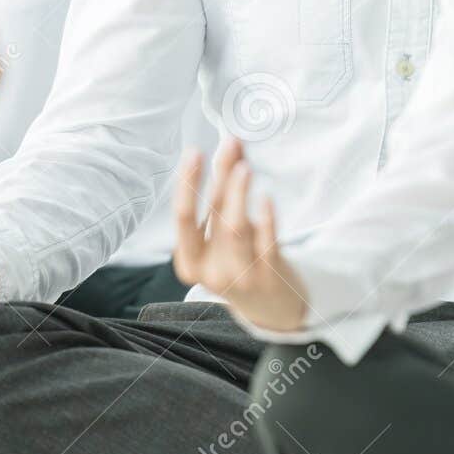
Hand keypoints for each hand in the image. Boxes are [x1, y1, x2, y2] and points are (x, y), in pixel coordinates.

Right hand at [173, 139, 307, 331]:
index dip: (187, 183)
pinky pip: (266, 243)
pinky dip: (265, 217)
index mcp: (190, 262)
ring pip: (235, 230)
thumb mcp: (222, 234)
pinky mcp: (269, 275)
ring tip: (244, 167)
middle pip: (212, 217)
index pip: (182, 218)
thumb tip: (230, 146)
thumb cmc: (239, 262)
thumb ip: (224, 191)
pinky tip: (265, 196)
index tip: (193, 153)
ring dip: (239, 194)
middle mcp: (211, 272)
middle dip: (217, 178)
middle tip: (227, 145)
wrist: (270, 308)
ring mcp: (241, 275)